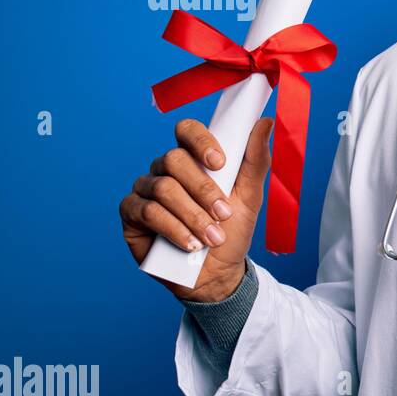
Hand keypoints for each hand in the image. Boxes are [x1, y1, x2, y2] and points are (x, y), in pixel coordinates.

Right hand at [120, 116, 272, 301]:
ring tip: (212, 237)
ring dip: (192, 215)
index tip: (220, 162)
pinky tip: (190, 244)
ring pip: (163, 188)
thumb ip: (255, 160)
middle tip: (224, 214)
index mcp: (193, 158)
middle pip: (174, 160)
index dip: (200, 141)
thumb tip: (265, 122)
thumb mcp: (250, 197)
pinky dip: (173, 228)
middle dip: (203, 189)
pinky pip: (147, 211)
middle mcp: (165, 170)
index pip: (187, 130)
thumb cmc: (231, 230)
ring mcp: (145, 190)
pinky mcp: (131, 214)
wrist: (217, 273)